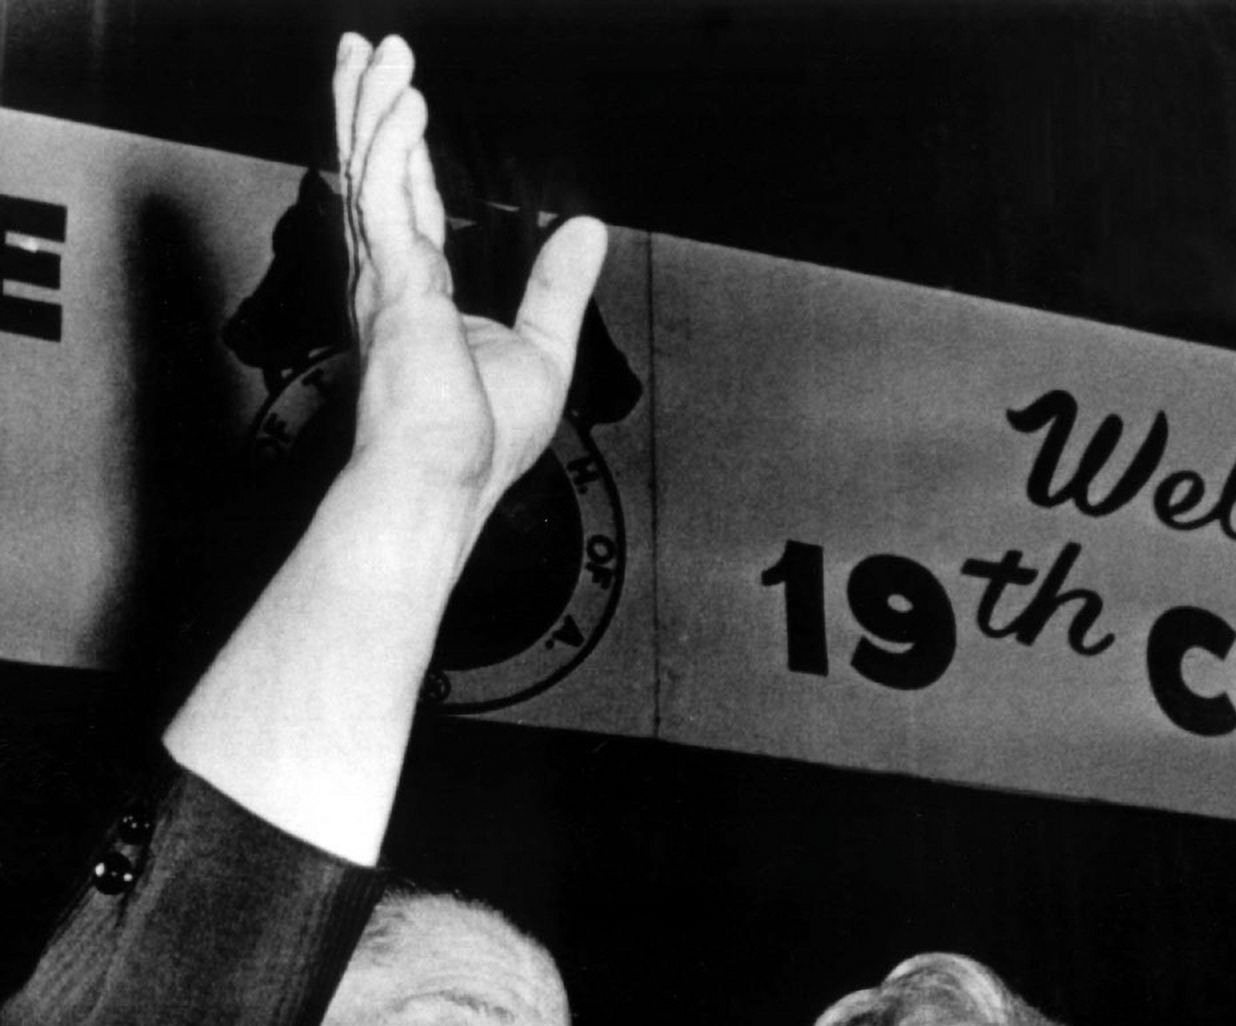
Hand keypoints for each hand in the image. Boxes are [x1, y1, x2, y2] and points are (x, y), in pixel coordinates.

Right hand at [333, 34, 607, 520]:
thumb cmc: (479, 444)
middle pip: (373, 173)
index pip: (407, 204)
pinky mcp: (393, 287)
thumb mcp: (544, 348)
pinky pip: (387, 197)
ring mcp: (385, 282)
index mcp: (419, 298)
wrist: (445, 485)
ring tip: (377, 48)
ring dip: (372, 104)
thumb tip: (589, 227)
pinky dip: (395, 146)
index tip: (401, 99)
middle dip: (365, 106)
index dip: (402, 149)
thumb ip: (559, 284)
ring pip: (370, 171)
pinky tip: (406, 102)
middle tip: (361, 46)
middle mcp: (391, 282)